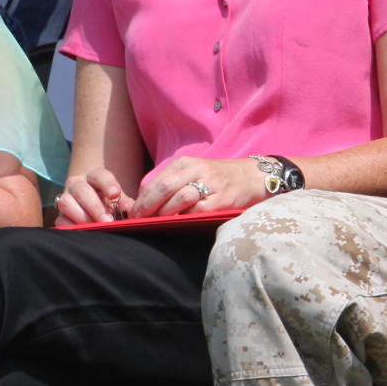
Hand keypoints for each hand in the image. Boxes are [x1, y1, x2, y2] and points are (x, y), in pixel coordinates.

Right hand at [54, 168, 129, 226]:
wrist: (91, 205)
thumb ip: (125, 203)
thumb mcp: (118, 198)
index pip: (99, 175)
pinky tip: (84, 231)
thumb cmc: (108, 200)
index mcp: (93, 175)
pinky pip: (61, 220)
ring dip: (82, 217)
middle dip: (95, 207)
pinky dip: (72, 226)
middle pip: (82, 190)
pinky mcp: (59, 214)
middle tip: (107, 221)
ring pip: (66, 203)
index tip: (115, 195)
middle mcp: (76, 183)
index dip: (107, 184)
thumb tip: (128, 208)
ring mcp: (65, 197)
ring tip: (96, 227)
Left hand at [132, 155, 269, 216]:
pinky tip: (181, 222)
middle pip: (164, 187)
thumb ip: (174, 183)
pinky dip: (186, 217)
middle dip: (148, 206)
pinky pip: (198, 210)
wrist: (252, 177)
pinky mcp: (222, 198)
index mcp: (186, 162)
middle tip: (141, 220)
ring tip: (158, 222)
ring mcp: (210, 183)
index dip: (142, 199)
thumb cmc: (218, 178)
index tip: (134, 213)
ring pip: (179, 197)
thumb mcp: (195, 172)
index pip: (156, 181)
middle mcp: (197, 169)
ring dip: (164, 213)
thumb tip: (146, 204)